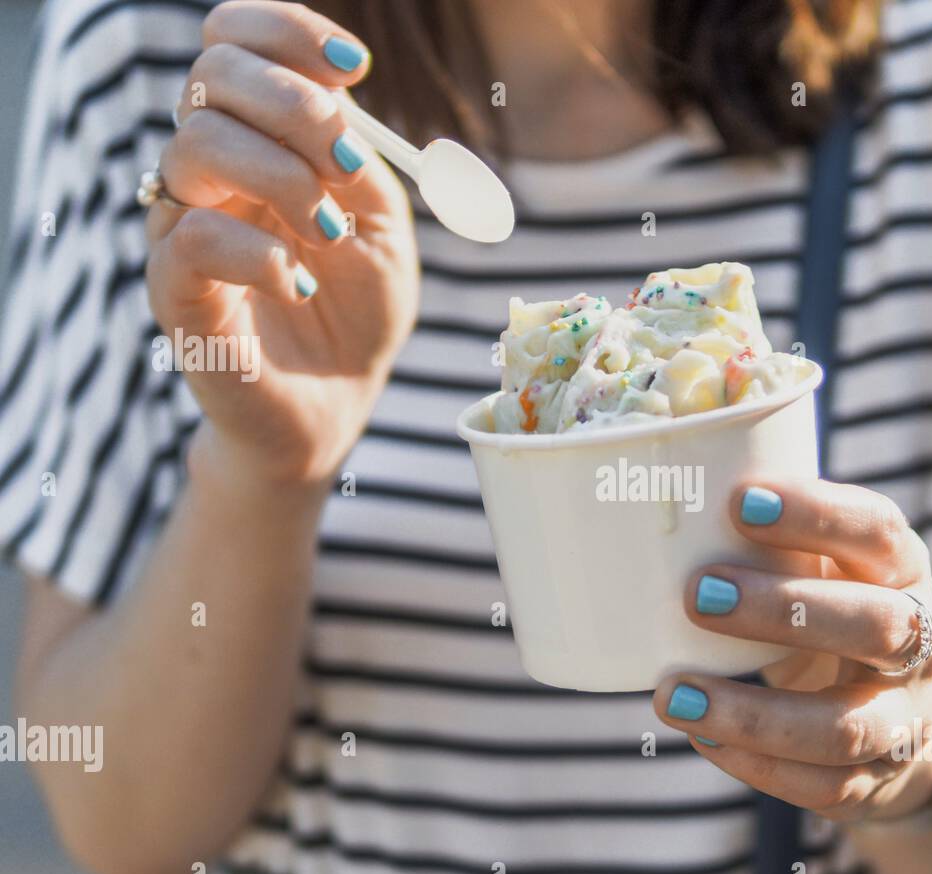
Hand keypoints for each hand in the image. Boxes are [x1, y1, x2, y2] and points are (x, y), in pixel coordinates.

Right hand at [145, 1, 418, 490]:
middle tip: (345, 166)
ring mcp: (184, 224)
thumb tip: (336, 109)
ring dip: (283, 177)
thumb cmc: (358, 315)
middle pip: (212, 74)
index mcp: (259, 140)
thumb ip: (360, 165)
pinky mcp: (174, 290)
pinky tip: (300, 283)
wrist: (335, 404)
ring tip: (330, 233)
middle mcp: (212, 171)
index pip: (236, 43)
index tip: (354, 67)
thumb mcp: (384, 229)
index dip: (287, 33)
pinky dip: (260, 253)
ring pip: (197, 145)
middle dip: (293, 105)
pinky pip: (192, 237)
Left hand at [653, 479, 931, 821]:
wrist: (906, 719)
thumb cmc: (835, 619)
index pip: (877, 532)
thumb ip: (771, 551)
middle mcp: (919, 645)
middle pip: (876, 624)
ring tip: (674, 696)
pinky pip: (823, 785)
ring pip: (845, 726)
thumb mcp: (825, 574)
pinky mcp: (876, 782)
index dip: (816, 514)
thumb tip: (660, 525)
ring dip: (753, 714)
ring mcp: (905, 720)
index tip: (739, 502)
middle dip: (784, 609)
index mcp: (903, 571)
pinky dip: (757, 765)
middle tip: (696, 596)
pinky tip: (703, 738)